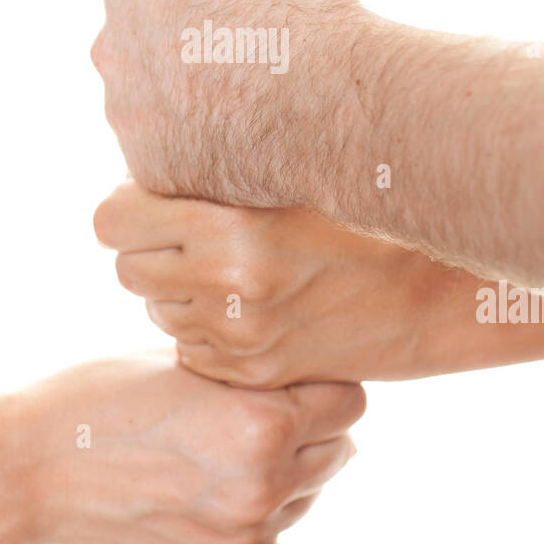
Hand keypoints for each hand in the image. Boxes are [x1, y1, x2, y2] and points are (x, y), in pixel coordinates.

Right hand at [19, 352, 362, 543]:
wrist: (32, 466)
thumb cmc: (104, 393)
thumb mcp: (189, 357)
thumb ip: (255, 369)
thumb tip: (305, 367)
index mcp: (261, 421)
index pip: (350, 400)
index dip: (322, 383)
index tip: (292, 375)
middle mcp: (262, 484)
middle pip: (340, 447)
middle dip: (313, 424)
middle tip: (264, 407)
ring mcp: (240, 532)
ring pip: (309, 491)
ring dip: (289, 468)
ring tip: (228, 444)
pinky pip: (270, 529)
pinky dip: (255, 507)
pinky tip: (208, 481)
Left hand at [91, 0, 372, 209]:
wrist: (327, 96)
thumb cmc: (301, 8)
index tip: (234, 9)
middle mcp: (110, 47)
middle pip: (141, 46)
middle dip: (181, 51)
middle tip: (241, 60)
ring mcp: (125, 114)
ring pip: (150, 106)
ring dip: (187, 104)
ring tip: (248, 105)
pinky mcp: (148, 168)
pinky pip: (169, 156)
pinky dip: (199, 151)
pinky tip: (244, 142)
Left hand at [93, 181, 468, 385]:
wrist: (429, 297)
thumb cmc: (363, 218)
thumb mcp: (293, 179)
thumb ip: (221, 178)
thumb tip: (147, 170)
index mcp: (231, 226)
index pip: (113, 221)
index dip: (128, 208)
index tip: (153, 200)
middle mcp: (225, 285)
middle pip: (126, 268)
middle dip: (150, 248)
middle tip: (190, 234)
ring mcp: (236, 336)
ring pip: (155, 308)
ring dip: (177, 289)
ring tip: (228, 269)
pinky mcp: (249, 373)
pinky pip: (187, 347)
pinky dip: (204, 328)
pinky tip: (246, 306)